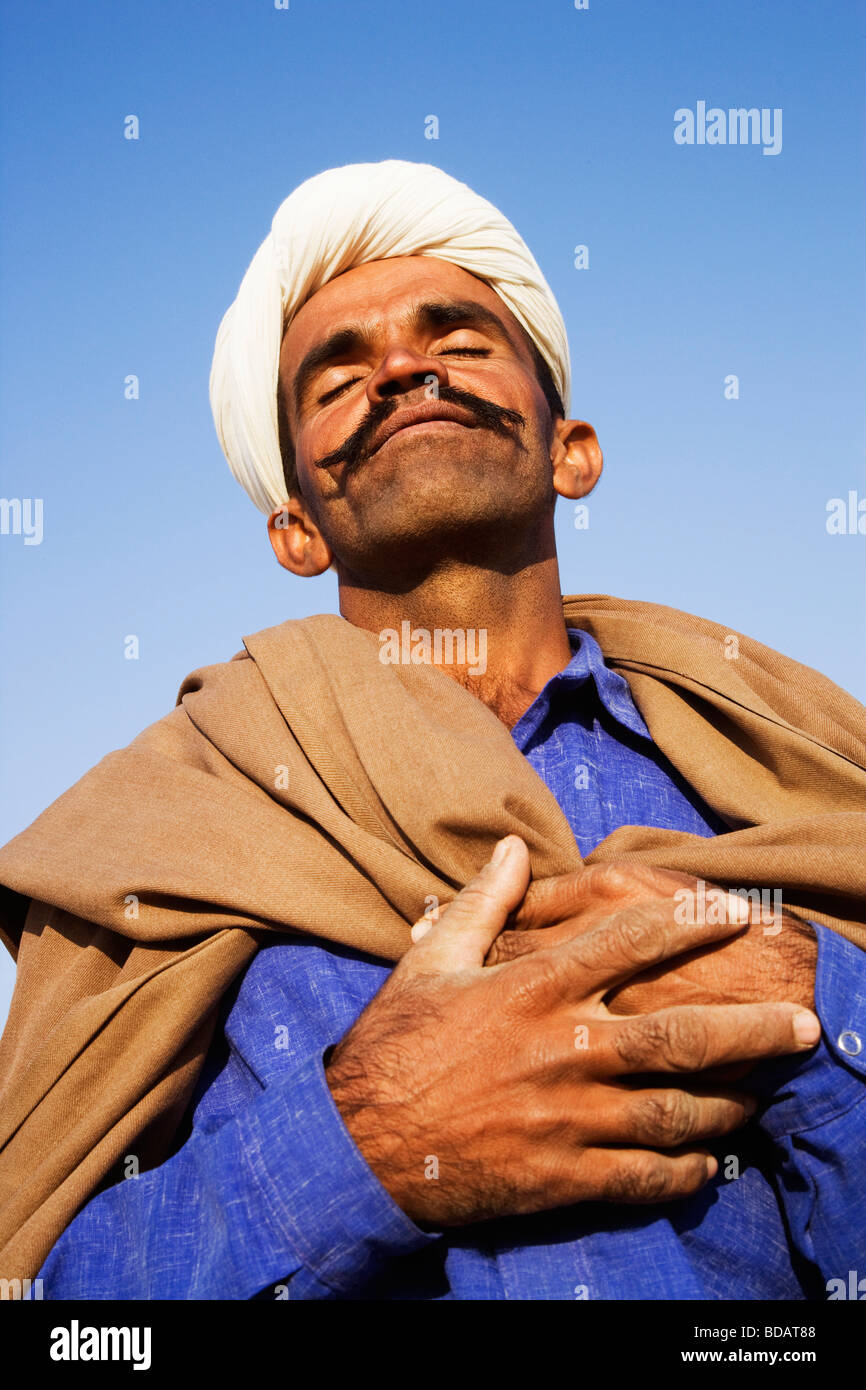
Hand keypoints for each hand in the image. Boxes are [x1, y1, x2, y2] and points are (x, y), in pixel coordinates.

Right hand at [325, 837, 820, 1226]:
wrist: (356, 1144)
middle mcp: (563, 1050)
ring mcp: (566, 1118)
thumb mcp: (429, 959)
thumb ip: (483, 903)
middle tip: (803, 1023)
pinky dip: (684, 1170)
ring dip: (730, 1104)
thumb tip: (516, 848)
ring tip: (764, 1095)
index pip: (631, 943)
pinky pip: (642, 1177)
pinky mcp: (561, 1176)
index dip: (691, 922)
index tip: (735, 914)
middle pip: (679, 1036)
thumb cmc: (393, 1045)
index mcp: (534, 990)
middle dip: (751, 1029)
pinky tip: (708, 1162)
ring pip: (674, 1110)